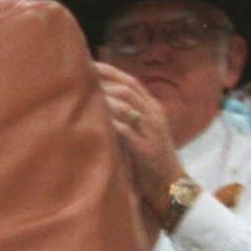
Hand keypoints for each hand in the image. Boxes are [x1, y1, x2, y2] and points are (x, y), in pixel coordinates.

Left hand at [92, 62, 185, 216]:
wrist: (172, 187)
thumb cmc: (149, 160)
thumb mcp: (141, 132)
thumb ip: (126, 117)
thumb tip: (98, 102)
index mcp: (153, 109)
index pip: (131, 82)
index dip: (110, 71)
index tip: (87, 63)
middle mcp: (154, 116)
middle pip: (127, 89)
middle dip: (102, 79)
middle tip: (78, 73)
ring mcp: (151, 132)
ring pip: (127, 105)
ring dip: (103, 97)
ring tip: (79, 92)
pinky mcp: (146, 150)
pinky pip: (126, 131)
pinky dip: (109, 122)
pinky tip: (92, 117)